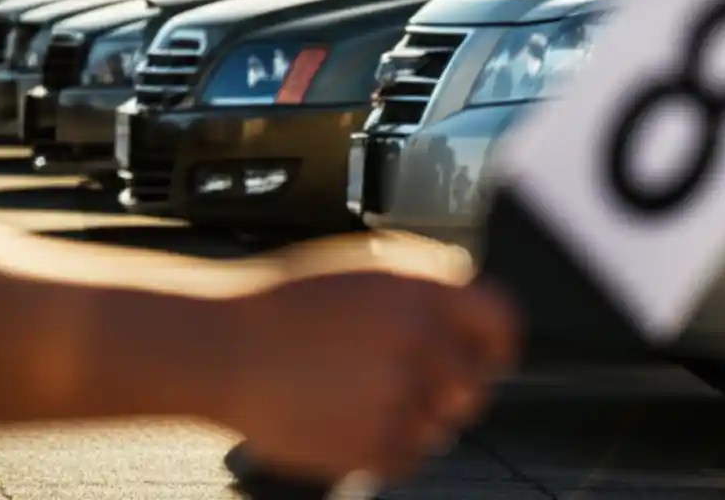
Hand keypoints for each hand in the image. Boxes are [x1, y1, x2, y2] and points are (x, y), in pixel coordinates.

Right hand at [214, 264, 520, 483]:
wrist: (222, 346)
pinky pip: (408, 457)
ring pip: (439, 426)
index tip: (490, 359)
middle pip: (473, 386)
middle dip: (448, 391)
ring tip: (354, 395)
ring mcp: (400, 392)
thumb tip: (471, 314)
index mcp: (423, 288)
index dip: (498, 346)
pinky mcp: (377, 441)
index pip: (501, 322)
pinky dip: (382, 448)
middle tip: (405, 385)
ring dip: (409, 419)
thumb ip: (427, 287)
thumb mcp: (367, 268)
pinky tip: (342, 417)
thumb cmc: (285, 305)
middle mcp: (419, 338)